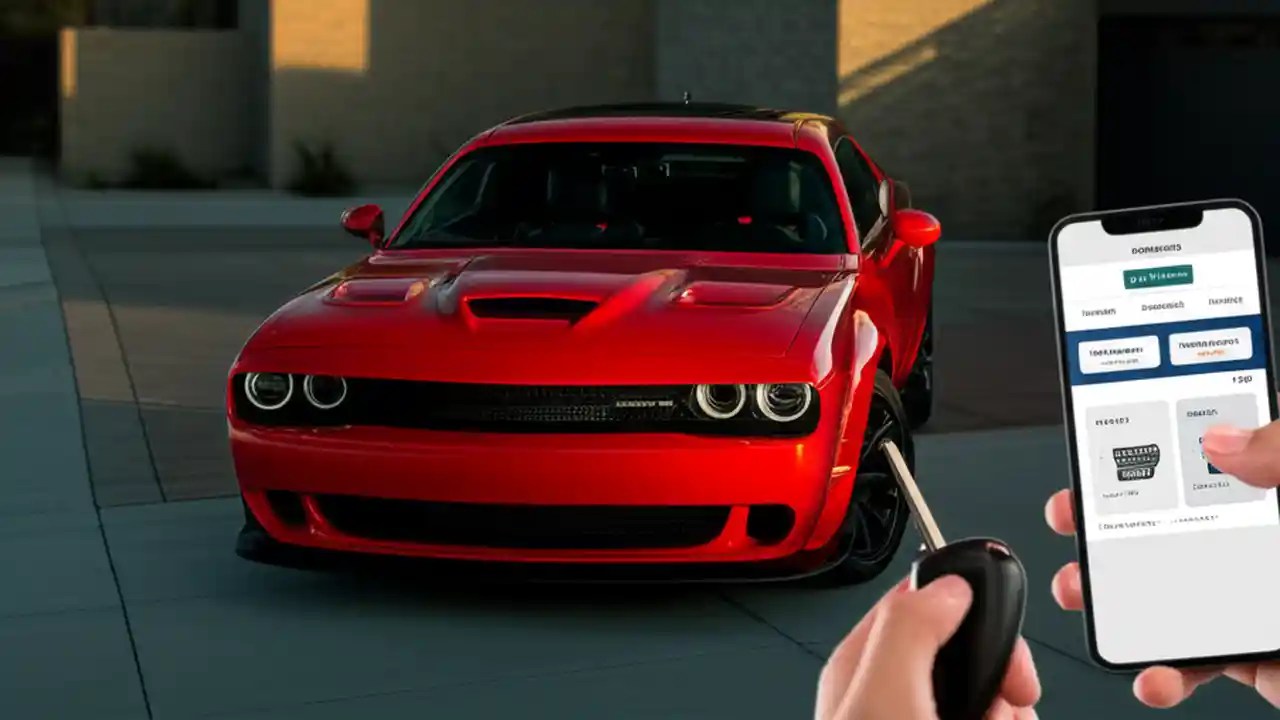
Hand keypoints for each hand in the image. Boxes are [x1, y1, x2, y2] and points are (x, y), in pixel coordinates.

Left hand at [816, 575, 1039, 718]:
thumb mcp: (884, 694)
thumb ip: (909, 629)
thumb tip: (948, 584)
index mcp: (862, 660)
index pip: (921, 598)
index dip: (970, 607)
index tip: (1000, 634)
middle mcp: (889, 690)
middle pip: (964, 646)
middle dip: (998, 668)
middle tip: (1009, 696)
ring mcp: (916, 712)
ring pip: (984, 689)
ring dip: (1006, 704)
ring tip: (999, 719)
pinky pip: (992, 715)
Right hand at [1045, 418, 1279, 707]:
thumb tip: (1224, 438)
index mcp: (1274, 488)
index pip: (1209, 446)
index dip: (1147, 433)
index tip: (1095, 438)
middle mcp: (1258, 535)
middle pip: (1167, 513)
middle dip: (1105, 515)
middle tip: (1071, 517)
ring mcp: (1250, 593)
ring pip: (1165, 585)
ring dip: (1112, 595)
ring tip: (1082, 595)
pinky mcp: (1252, 649)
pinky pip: (1193, 659)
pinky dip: (1163, 673)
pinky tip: (1155, 675)